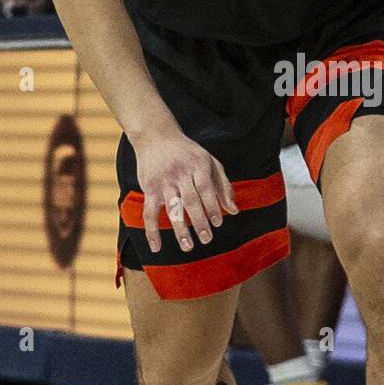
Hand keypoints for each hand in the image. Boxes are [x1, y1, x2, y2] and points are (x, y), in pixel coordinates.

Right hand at [130, 125, 237, 253]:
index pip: (206, 188)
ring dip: (179, 229)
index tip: (218, 223)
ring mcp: (164, 181)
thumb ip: (223, 185)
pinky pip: (149, 212)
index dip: (213, 206)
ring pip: (172, 208)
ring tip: (188, 246)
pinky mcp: (149, 188)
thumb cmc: (188, 153)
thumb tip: (234, 211)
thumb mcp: (209, 162)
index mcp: (198, 165)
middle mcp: (180, 173)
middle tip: (207, 239)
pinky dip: (152, 231)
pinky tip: (156, 247)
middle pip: (191, 200)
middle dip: (199, 221)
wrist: (156, 136)